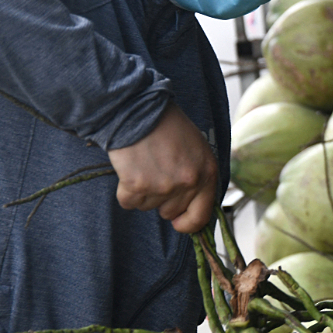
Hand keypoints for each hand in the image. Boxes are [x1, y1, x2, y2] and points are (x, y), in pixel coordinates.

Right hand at [107, 102, 218, 233]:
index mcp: (207, 173)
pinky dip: (125, 191)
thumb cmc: (167, 125)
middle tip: (155, 173)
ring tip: (144, 165)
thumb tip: (192, 207)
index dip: (188, 223)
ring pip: (148, 207)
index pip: (202, 216)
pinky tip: (130, 169)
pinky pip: (128, 202)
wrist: (138, 109)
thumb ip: (198, 177)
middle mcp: (188, 183)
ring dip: (143, 192)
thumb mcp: (197, 149)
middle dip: (162, 199)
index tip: (178, 222)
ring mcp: (163, 186)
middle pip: (171, 212)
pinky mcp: (137, 185)